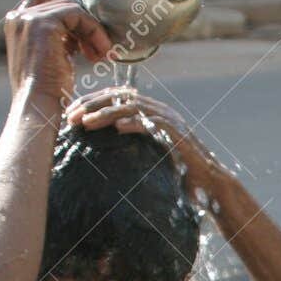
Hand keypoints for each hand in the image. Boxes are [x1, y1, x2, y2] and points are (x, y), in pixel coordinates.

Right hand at [4, 0, 110, 104]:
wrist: (38, 107)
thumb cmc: (49, 93)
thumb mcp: (55, 59)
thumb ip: (62, 39)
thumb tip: (84, 31)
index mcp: (18, 23)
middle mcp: (18, 16)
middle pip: (64, 1)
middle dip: (89, 25)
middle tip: (106, 47)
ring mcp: (27, 17)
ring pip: (73, 9)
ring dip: (94, 33)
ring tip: (101, 57)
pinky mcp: (41, 23)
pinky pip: (78, 15)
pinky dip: (93, 33)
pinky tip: (98, 54)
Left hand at [66, 87, 224, 196]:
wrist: (211, 185)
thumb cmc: (180, 174)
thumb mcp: (150, 154)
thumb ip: (132, 144)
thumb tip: (103, 146)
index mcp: (152, 112)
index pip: (117, 96)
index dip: (92, 101)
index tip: (71, 112)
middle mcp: (161, 111)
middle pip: (120, 96)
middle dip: (92, 104)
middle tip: (70, 116)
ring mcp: (171, 120)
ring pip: (132, 107)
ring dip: (106, 113)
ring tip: (85, 123)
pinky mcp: (177, 134)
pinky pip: (152, 123)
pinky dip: (134, 123)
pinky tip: (117, 129)